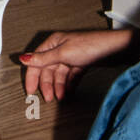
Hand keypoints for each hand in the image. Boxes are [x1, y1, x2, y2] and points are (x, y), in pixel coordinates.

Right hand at [20, 28, 136, 101]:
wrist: (116, 49)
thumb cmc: (92, 45)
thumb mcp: (63, 53)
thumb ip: (43, 59)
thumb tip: (24, 58)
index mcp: (53, 43)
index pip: (36, 60)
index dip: (32, 75)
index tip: (30, 90)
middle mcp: (61, 49)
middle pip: (48, 69)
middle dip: (47, 84)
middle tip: (48, 97)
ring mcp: (71, 56)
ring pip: (59, 74)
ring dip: (58, 86)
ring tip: (60, 96)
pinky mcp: (81, 63)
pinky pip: (71, 77)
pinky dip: (68, 85)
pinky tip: (68, 92)